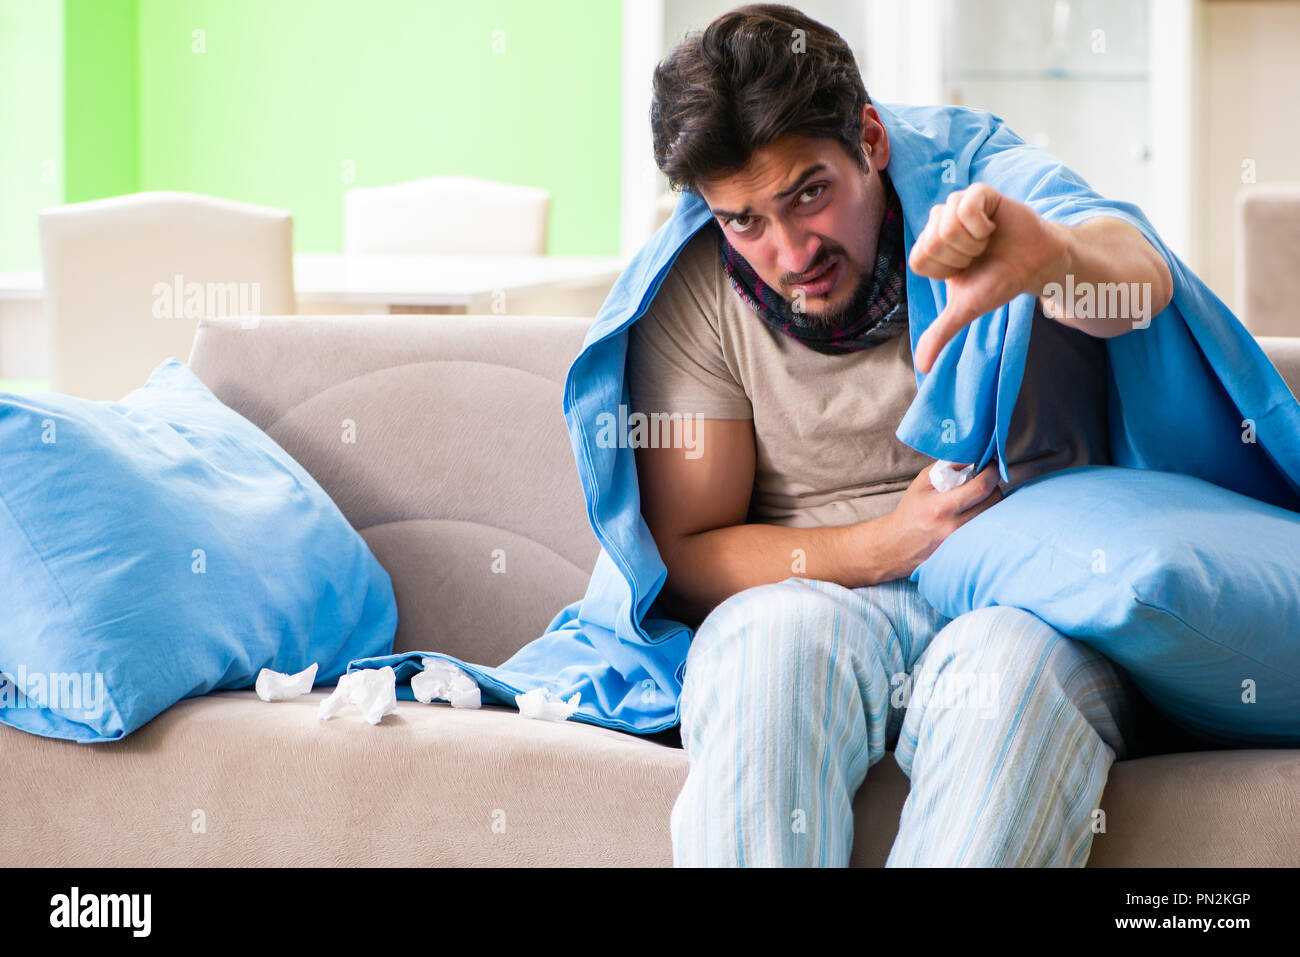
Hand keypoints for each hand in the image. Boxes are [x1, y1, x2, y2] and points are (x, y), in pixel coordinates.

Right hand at [877, 461, 1003, 579]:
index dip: (991, 472)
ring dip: (991, 498)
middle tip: (984, 478)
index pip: (981, 487)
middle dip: (993, 484)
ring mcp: (963, 538)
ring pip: (996, 512)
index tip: (990, 464)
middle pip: (994, 499)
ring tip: (977, 494)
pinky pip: (989, 524)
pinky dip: (987, 512)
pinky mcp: (968, 545)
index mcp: (941, 506)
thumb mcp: (923, 482)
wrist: (900, 543)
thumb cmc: (911, 509)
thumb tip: (973, 454)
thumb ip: (948, 467)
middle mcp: (954, 525)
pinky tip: (975, 508)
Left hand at [908, 183, 1067, 373]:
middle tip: (979, 255)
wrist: (1035, 265)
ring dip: (971, 241)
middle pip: (932, 241)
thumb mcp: (966, 310)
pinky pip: (965, 205)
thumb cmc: (999, 282)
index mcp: (928, 250)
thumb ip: (941, 333)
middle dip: (960, 256)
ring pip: (947, 223)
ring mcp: (957, 206)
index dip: (946, 270)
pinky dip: (979, 223)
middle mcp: (938, 224)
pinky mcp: (979, 193)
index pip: (920, 260)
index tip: (965, 270)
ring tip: (986, 242)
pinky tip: (991, 227)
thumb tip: (922, 367)